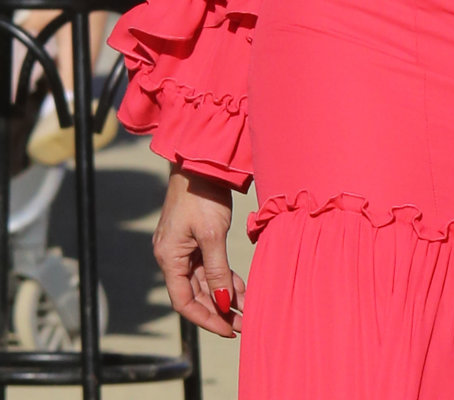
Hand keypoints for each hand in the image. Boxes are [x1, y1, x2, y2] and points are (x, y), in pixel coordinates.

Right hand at [153, 167, 244, 336]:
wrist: (201, 160)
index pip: (184, 301)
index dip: (205, 319)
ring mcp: (183, 246)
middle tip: (244, 323)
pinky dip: (223, 276)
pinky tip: (241, 286)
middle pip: (194, 294)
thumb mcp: (213, 234)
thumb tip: (224, 302)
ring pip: (204, 280)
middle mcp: (172, 255)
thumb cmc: (202, 194)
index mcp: (169, 257)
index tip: (228, 329)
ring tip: (248, 308)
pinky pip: (209, 265)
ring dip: (224, 294)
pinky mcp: (195, 237)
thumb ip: (217, 270)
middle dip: (218, 310)